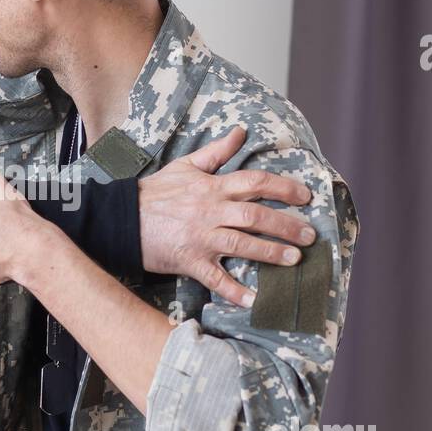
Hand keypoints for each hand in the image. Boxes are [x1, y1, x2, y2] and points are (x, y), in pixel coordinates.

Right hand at [138, 126, 315, 306]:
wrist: (121, 219)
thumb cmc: (155, 193)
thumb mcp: (186, 166)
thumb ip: (217, 151)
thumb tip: (241, 131)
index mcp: (211, 187)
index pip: (254, 182)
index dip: (283, 188)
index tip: (305, 196)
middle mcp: (210, 211)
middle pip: (255, 215)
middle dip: (286, 225)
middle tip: (310, 235)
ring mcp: (200, 238)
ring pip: (241, 244)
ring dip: (270, 253)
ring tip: (293, 260)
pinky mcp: (189, 261)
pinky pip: (214, 278)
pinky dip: (233, 290)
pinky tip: (252, 299)